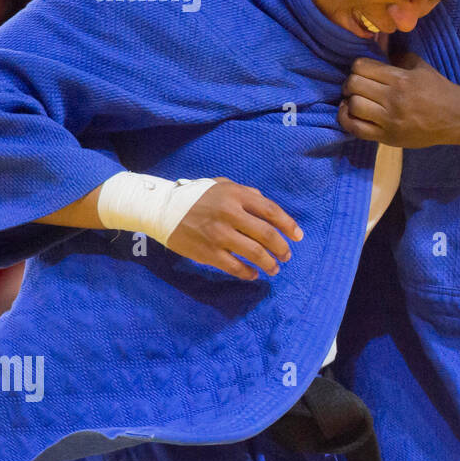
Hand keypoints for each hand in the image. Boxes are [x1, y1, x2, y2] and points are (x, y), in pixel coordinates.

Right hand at [166, 178, 302, 280]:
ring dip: (269, 263)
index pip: (271, 211)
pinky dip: (248, 273)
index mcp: (236, 195)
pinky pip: (234, 266)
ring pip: (254, 253)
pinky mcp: (207, 252)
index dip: (288, 225)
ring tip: (275, 268)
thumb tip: (267, 207)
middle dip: (281, 247)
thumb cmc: (196, 196)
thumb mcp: (222, 185)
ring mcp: (219, 234)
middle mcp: (230, 214)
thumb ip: (247, 194)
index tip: (298, 236)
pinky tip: (253, 274)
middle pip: (266, 234)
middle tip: (286, 255)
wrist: (161, 209)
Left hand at [339, 52, 459, 148]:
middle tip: (356, 85)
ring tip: (354, 99)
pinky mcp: (388, 137)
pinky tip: (350, 113)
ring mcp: (390, 120)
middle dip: (351, 82)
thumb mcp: (421, 67)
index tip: (363, 71)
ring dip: (349, 100)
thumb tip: (378, 50)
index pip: (362, 66)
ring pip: (353, 105)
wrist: (456, 118)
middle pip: (354, 84)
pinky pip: (356, 129)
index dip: (357, 66)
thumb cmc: (439, 90)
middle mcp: (394, 99)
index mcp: (401, 79)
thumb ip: (399, 58)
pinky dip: (346, 119)